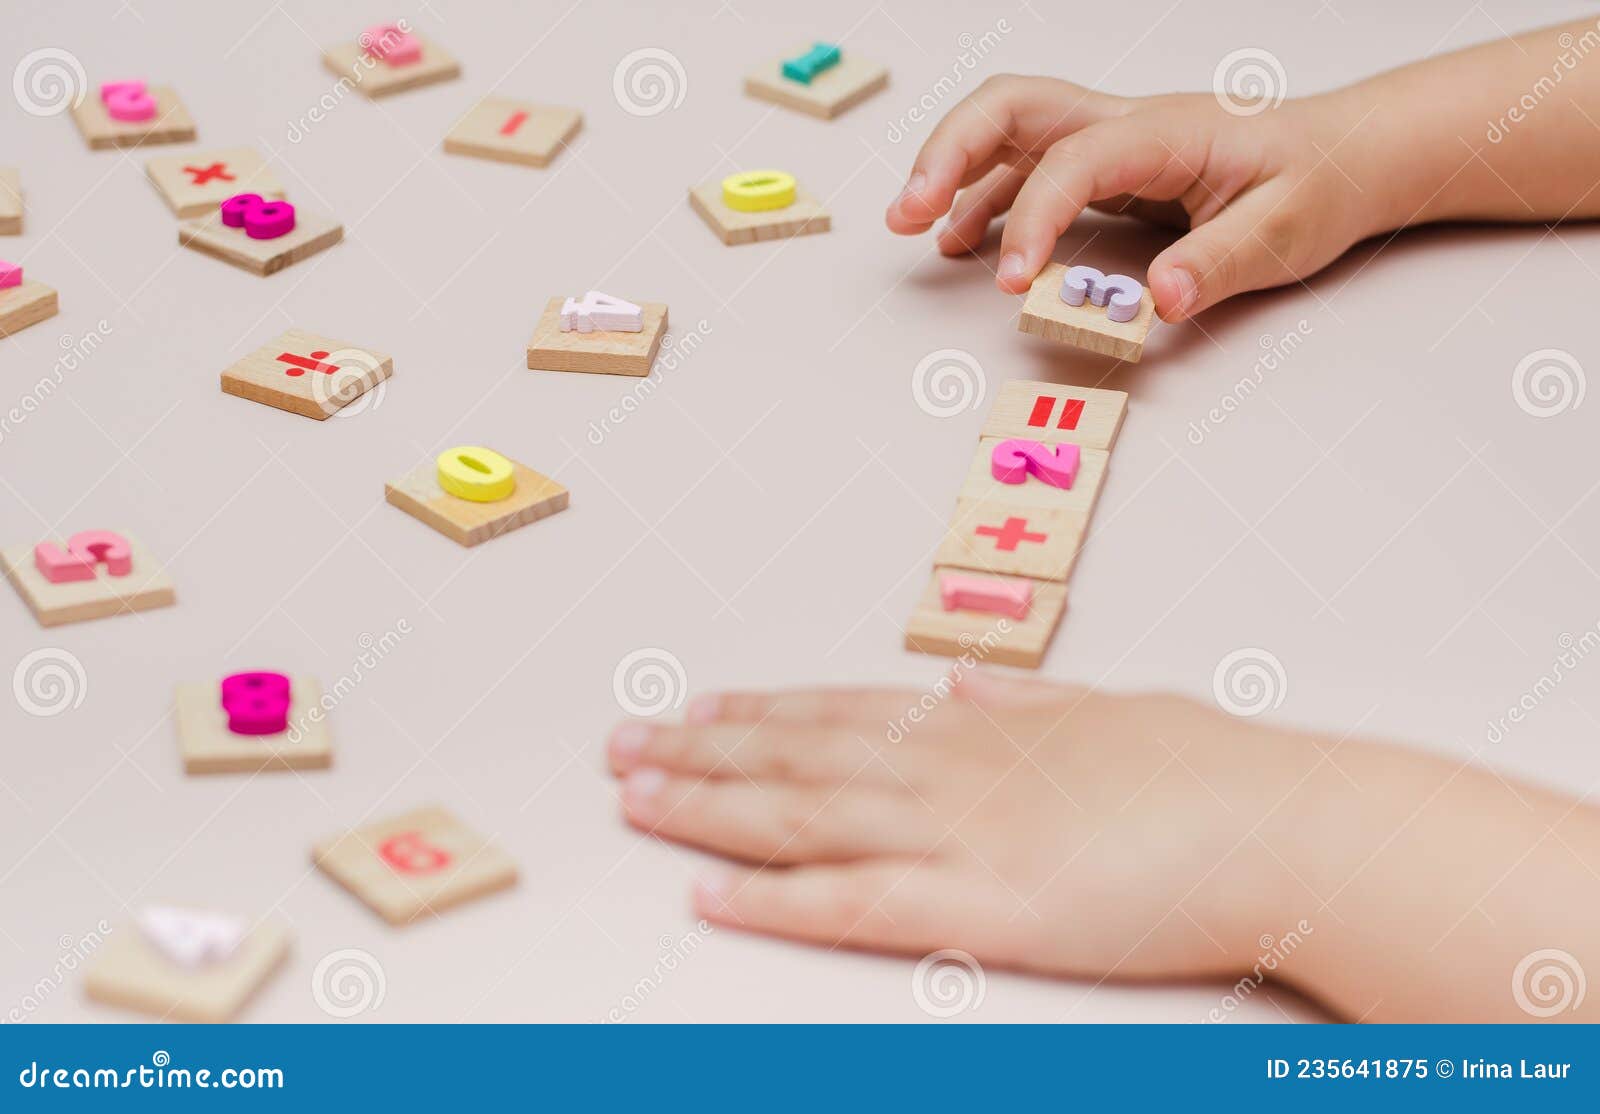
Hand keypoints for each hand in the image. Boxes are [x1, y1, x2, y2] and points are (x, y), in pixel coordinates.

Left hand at [606, 671, 1313, 983]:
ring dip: (709, 808)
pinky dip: (774, 899)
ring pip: (801, 818)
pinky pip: (853, 903)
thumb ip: (1027, 699)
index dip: (757, 711)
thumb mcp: (1109, 708)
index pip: (838, 711)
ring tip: (636, 799)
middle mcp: (948, 769)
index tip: (696, 706)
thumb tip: (966, 681)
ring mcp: (958, 834)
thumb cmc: (1208, 770)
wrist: (1282, 823)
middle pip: (796, 758)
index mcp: (978, 725)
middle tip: (623, 746)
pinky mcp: (982, 906)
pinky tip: (711, 895)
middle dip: (700, 752)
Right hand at [884, 76, 1378, 320]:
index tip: (1014, 284)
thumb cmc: (1319, 181)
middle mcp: (1127, 124)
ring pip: (1009, 129)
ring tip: (909, 225)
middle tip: (908, 212)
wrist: (1346, 154)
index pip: (1074, 160)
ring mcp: (1112, 142)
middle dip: (949, 153)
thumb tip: (1160, 301)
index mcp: (1168, 132)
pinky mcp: (1107, 170)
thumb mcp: (1287, 229)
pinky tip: (959, 239)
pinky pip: (1028, 168)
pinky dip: (984, 198)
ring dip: (951, 169)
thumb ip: (1220, 262)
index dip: (1033, 219)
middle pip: (1014, 106)